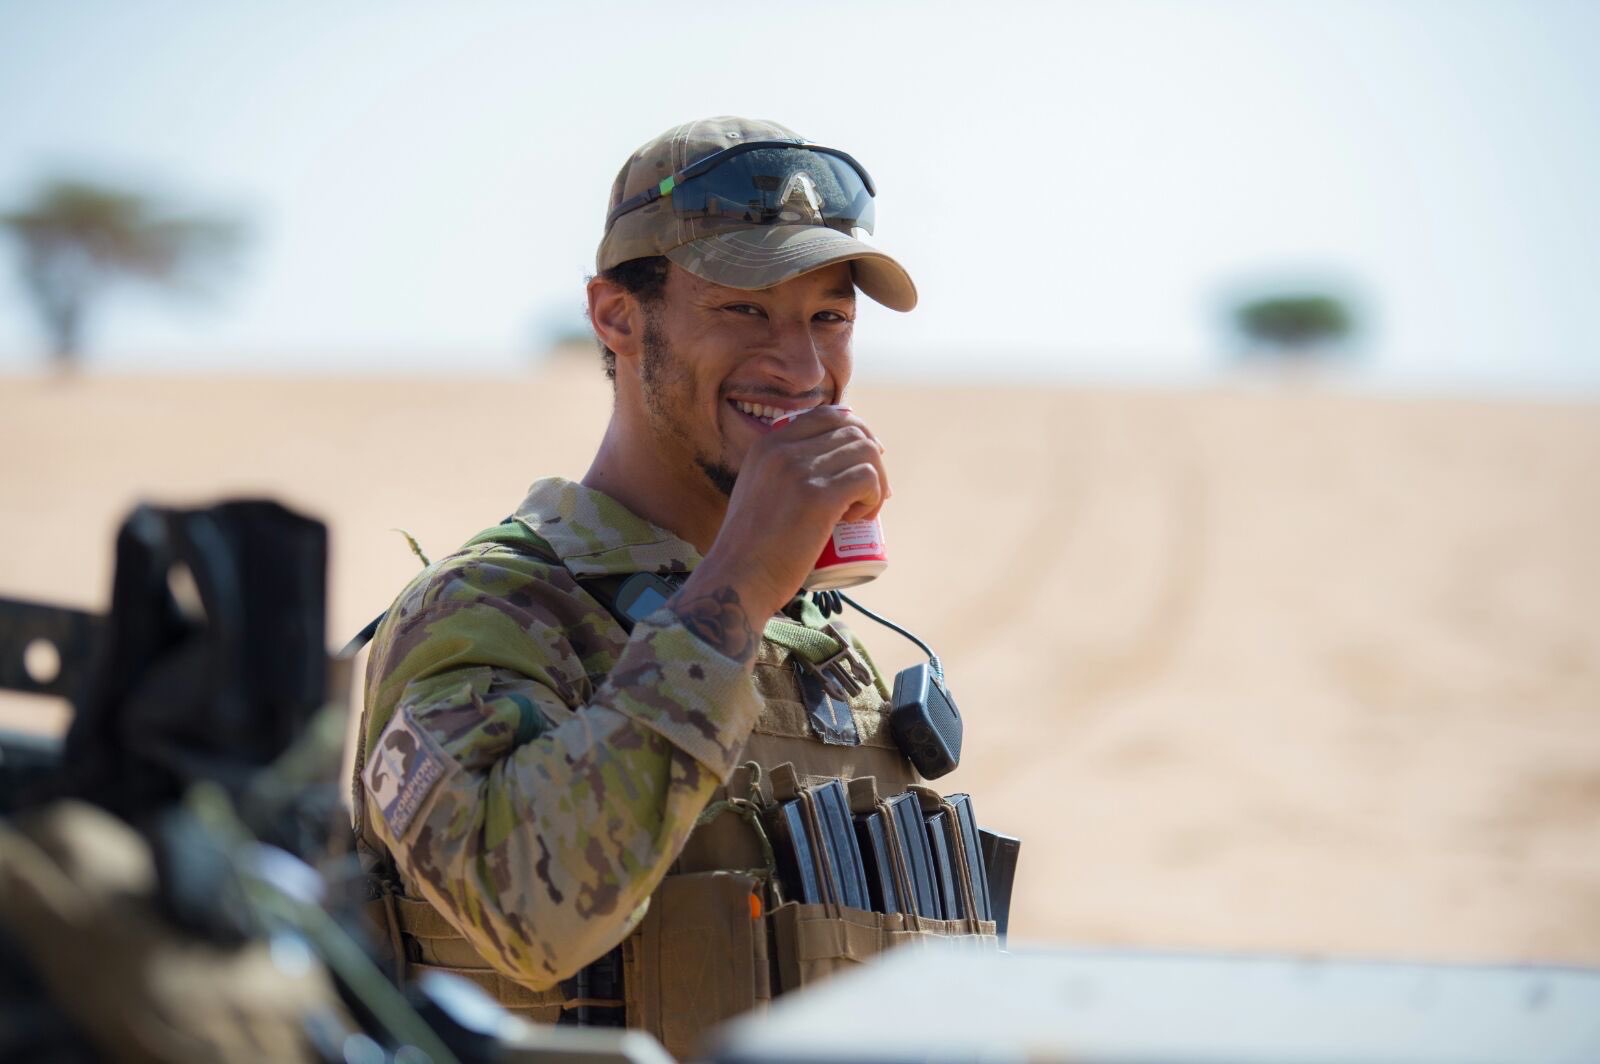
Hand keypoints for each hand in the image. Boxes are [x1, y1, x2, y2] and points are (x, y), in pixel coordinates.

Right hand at [677, 406, 888, 629]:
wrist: (737, 578)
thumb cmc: (749, 547)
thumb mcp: (756, 490)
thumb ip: (778, 471)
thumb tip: (824, 466)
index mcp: (768, 444)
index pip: (827, 414)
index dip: (855, 434)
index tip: (862, 463)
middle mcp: (783, 449)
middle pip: (853, 430)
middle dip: (872, 459)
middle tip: (870, 493)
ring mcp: (800, 471)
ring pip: (866, 451)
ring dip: (875, 481)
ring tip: (859, 511)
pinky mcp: (819, 498)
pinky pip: (867, 478)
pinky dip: (874, 498)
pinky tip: (857, 519)